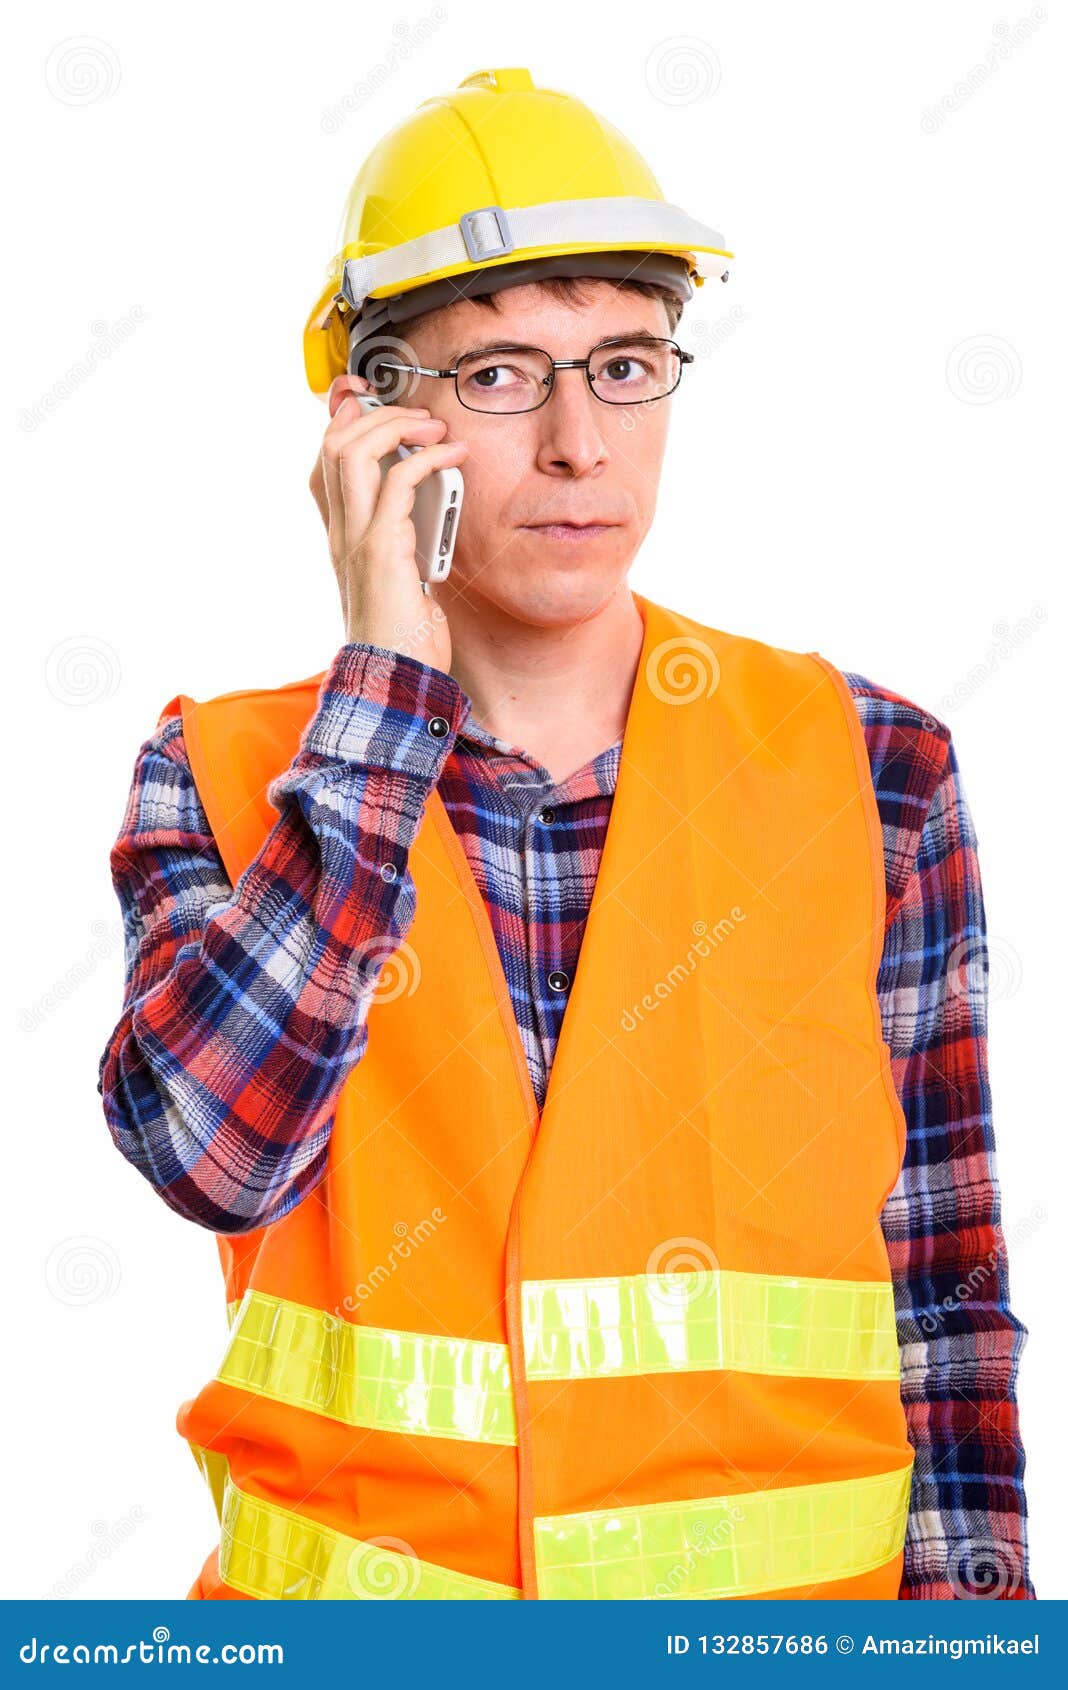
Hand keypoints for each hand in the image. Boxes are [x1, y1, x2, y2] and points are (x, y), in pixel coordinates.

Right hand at [309, 375, 467, 672]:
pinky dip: (429, 458)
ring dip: (396, 425)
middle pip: (334, 443)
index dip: (345, 422)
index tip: (374, 400)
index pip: (326, 461)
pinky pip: (400, 482)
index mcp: (342, 535)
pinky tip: (454, 457)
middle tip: (419, 416)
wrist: (395, 679)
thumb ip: (407, 536)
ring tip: (433, 427)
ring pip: (353, 451)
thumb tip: (432, 502)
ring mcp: (356, 538)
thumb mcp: (404, 574)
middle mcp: (341, 532)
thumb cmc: (404, 636)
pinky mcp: (382, 549)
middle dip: (374, 412)